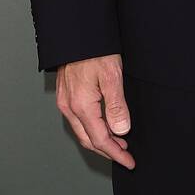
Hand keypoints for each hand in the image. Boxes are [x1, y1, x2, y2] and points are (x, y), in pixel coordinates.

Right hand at [55, 54, 134, 168]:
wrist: (77, 33)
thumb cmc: (94, 50)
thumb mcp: (111, 76)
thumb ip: (116, 106)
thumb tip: (121, 131)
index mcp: (81, 105)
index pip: (100, 139)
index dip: (116, 153)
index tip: (129, 161)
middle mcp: (69, 107)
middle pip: (88, 139)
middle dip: (107, 151)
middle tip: (125, 155)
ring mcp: (65, 101)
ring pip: (82, 131)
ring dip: (100, 140)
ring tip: (118, 142)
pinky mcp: (66, 94)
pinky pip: (78, 120)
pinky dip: (92, 128)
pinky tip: (103, 125)